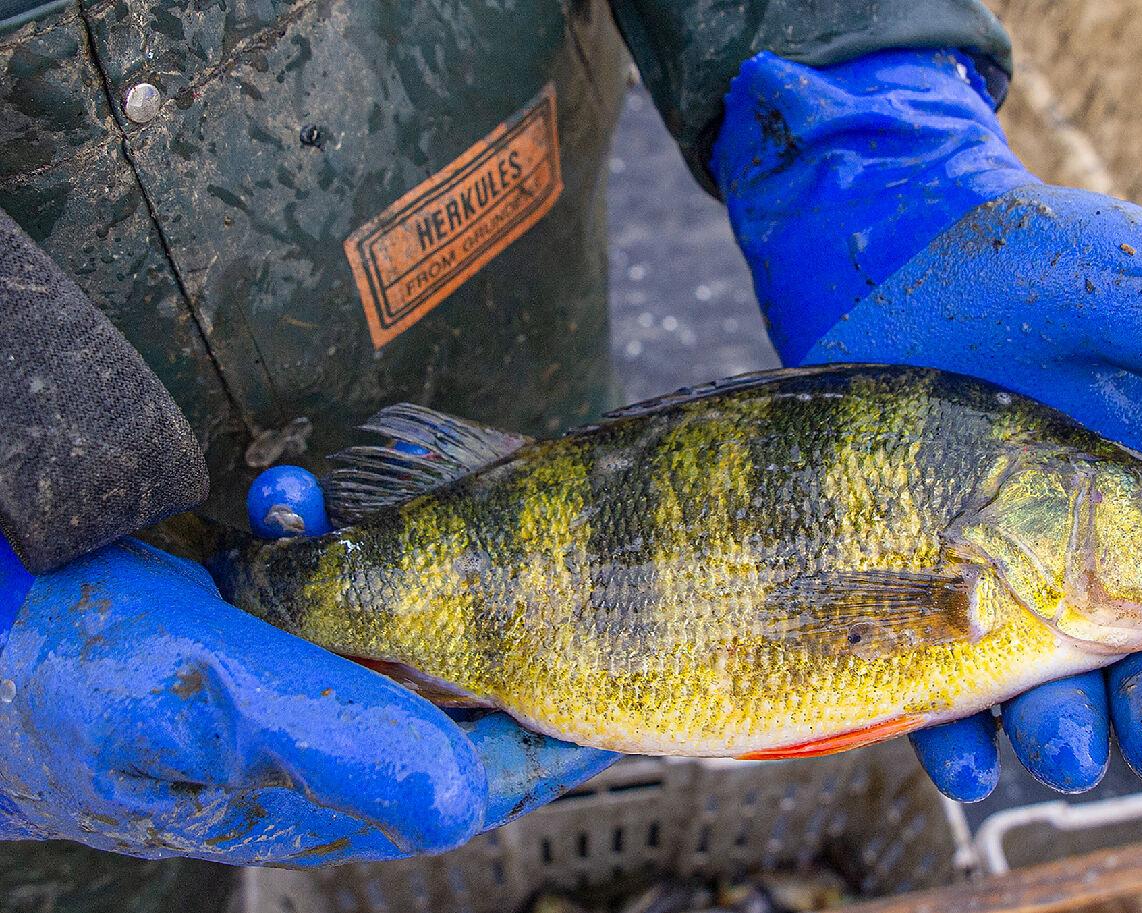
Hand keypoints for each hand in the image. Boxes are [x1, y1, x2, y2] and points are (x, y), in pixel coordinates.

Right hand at [0, 467, 615, 864]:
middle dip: (533, 680)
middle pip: (465, 729)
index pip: (479, 781)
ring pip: (423, 675)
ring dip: (477, 628)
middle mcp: (323, 751)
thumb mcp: (198, 697)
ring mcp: (297, 702)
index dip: (557, 745)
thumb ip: (329, 736)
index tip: (623, 702)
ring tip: (537, 584)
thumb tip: (462, 798)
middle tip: (599, 623)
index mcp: (320, 784)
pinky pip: (367, 627)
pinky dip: (403, 588)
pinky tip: (415, 554)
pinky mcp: (270, 650)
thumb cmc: (63, 678)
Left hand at [711, 49, 1141, 797]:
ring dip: (1064, 730)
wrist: (877, 262)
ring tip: (1065, 753)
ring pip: (1048, 684)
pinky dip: (942, 722)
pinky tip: (953, 755)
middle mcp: (1088, 552)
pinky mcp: (904, 582)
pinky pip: (928, 674)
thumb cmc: (1015, 264)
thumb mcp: (1118, 283)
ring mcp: (995, 575)